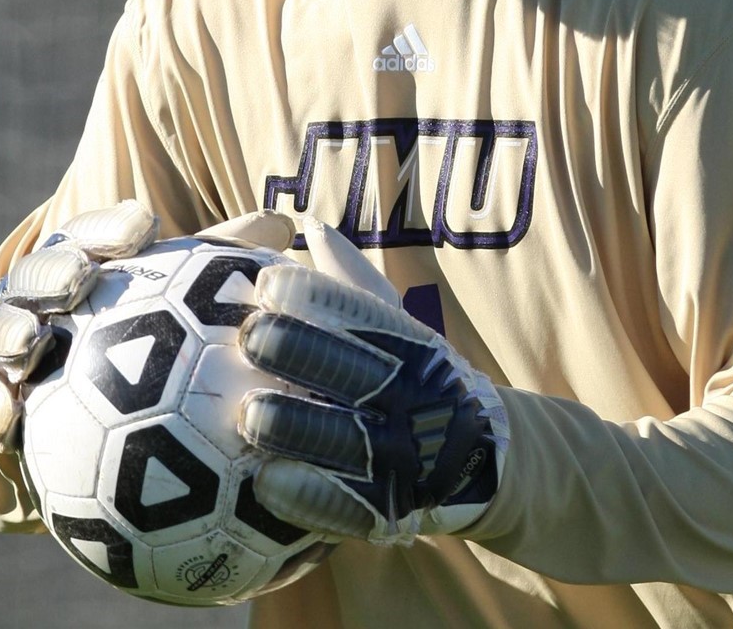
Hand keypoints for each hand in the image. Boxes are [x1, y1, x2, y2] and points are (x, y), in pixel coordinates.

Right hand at [0, 202, 294, 452]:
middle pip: (37, 273)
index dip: (112, 229)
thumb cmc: (145, 350)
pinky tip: (7, 416)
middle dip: (52, 270)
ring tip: (34, 343)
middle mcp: (39, 300)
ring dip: (10, 331)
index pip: (94, 236)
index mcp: (83, 265)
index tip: (144, 229)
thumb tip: (285, 224)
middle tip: (79, 280)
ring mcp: (6, 347)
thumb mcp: (186, 311)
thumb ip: (223, 273)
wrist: (84, 428)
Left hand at [237, 219, 508, 545]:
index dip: (316, 299)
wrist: (483, 457)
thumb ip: (352, 282)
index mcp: (410, 346)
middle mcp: (412, 395)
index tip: (268, 282)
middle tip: (251, 337)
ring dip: (300, 427)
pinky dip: (309, 495)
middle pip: (356, 371)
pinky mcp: (393, 506)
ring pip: (350, 439)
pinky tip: (264, 485)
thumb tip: (313, 226)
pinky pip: (350, 503)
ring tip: (249, 415)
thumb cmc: (417, 374)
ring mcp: (406, 453)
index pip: (363, 315)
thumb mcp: (397, 326)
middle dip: (303, 352)